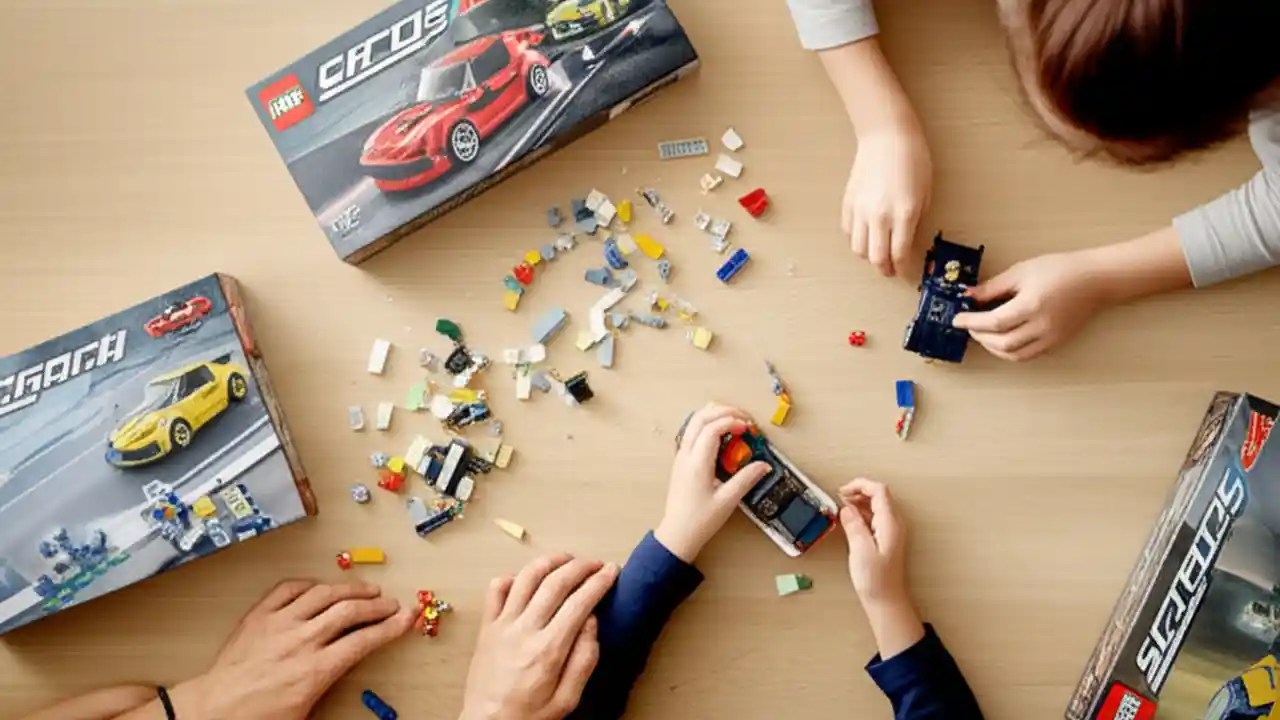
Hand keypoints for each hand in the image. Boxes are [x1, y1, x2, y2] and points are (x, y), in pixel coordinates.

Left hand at [155, 580, 413, 719]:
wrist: (212, 711)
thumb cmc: (257, 719)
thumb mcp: (304, 714)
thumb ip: (331, 688)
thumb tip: (350, 672)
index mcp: (315, 671)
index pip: (363, 641)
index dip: (390, 627)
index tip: (407, 617)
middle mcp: (301, 642)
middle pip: (349, 612)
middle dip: (376, 605)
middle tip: (391, 603)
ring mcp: (278, 624)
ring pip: (323, 594)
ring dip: (350, 589)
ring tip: (366, 589)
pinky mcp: (258, 616)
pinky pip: (288, 588)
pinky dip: (310, 584)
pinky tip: (321, 587)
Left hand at [460, 555, 618, 719]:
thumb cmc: (529, 716)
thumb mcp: (567, 699)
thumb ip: (584, 660)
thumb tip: (591, 622)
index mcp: (548, 650)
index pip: (579, 602)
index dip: (598, 582)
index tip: (611, 571)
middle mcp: (524, 630)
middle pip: (555, 582)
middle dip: (580, 566)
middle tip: (595, 563)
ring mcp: (502, 625)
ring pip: (526, 577)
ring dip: (549, 562)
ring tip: (567, 559)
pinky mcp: (487, 626)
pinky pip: (496, 589)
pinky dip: (513, 576)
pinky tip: (527, 579)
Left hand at [656, 404, 769, 562]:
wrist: (677, 533)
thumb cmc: (700, 520)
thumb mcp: (728, 501)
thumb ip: (746, 480)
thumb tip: (764, 465)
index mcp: (697, 463)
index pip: (712, 429)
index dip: (732, 422)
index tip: (748, 428)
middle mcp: (686, 455)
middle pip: (700, 418)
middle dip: (723, 411)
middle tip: (744, 417)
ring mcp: (681, 456)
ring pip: (693, 422)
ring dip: (714, 415)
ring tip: (735, 421)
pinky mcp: (681, 461)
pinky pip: (692, 432)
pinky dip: (707, 425)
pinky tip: (722, 434)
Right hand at [838, 479, 908, 605]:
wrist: (886, 601)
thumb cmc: (876, 580)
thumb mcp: (860, 550)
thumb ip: (854, 525)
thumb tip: (846, 508)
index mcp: (889, 523)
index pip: (879, 491)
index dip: (860, 485)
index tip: (843, 490)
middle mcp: (893, 524)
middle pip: (879, 496)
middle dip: (859, 491)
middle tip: (840, 496)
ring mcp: (891, 531)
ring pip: (876, 506)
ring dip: (859, 502)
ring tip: (841, 506)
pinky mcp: (886, 539)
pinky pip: (875, 518)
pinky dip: (862, 513)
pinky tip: (850, 520)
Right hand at [842, 123, 932, 276]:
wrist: (886, 136)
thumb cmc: (912, 159)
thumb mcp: (925, 193)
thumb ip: (915, 220)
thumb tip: (906, 241)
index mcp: (904, 214)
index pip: (900, 254)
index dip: (902, 268)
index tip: (904, 271)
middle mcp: (879, 216)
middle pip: (876, 258)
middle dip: (884, 269)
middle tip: (890, 270)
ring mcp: (860, 210)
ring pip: (859, 249)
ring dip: (869, 256)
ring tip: (877, 253)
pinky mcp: (848, 203)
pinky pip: (849, 232)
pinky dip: (857, 239)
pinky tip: (866, 235)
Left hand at [952, 250, 1114, 360]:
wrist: (1096, 280)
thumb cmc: (1060, 269)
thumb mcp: (1022, 271)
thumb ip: (993, 287)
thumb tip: (968, 296)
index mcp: (1032, 305)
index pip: (993, 322)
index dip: (972, 322)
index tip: (957, 319)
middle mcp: (1041, 327)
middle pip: (1001, 343)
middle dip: (980, 336)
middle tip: (969, 326)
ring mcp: (1050, 338)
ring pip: (1014, 355)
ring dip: (993, 348)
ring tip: (982, 334)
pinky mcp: (1056, 343)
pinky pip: (1027, 354)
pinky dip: (1009, 351)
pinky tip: (1001, 339)